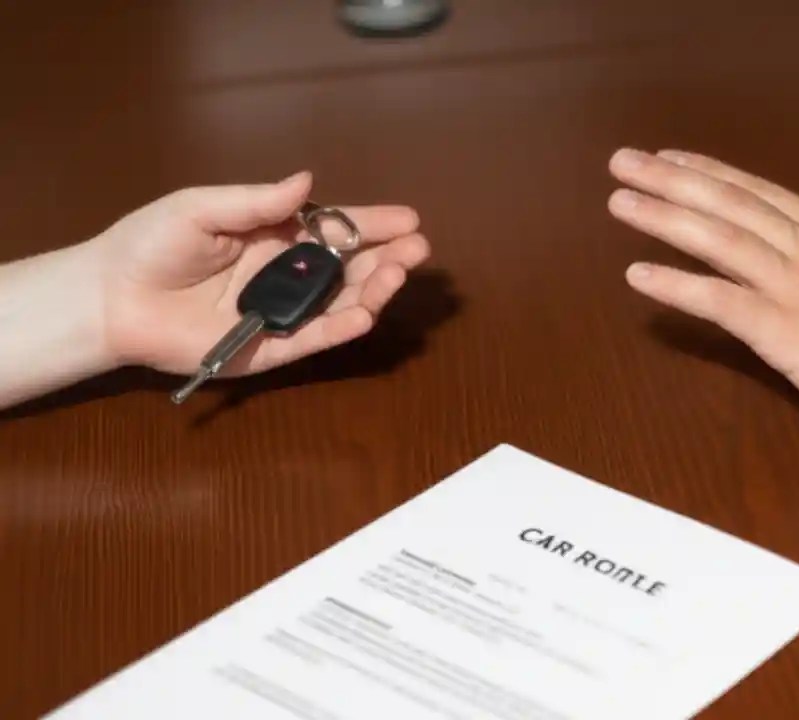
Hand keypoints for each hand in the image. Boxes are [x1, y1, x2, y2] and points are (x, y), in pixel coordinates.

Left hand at [89, 171, 428, 375]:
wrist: (111, 299)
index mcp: (275, 235)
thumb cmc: (151, 244)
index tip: (409, 219)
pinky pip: (312, 339)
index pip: (335, 229)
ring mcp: (282, 313)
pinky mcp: (269, 349)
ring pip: (341, 304)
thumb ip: (257, 202)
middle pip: (350, 268)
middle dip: (388, 258)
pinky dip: (340, 329)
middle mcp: (287, 274)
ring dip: (374, 291)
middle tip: (417, 250)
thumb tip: (308, 181)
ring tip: (397, 276)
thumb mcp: (201, 208)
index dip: (372, 224)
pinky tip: (365, 314)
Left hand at [607, 149, 798, 451]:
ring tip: (619, 201)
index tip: (674, 157)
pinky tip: (638, 276)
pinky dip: (676, 286)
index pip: (761, 193)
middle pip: (728, 204)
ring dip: (663, 218)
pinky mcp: (785, 332)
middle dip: (671, 179)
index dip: (712, 173)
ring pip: (717, 240)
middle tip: (625, 161)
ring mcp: (794, 288)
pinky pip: (719, 302)